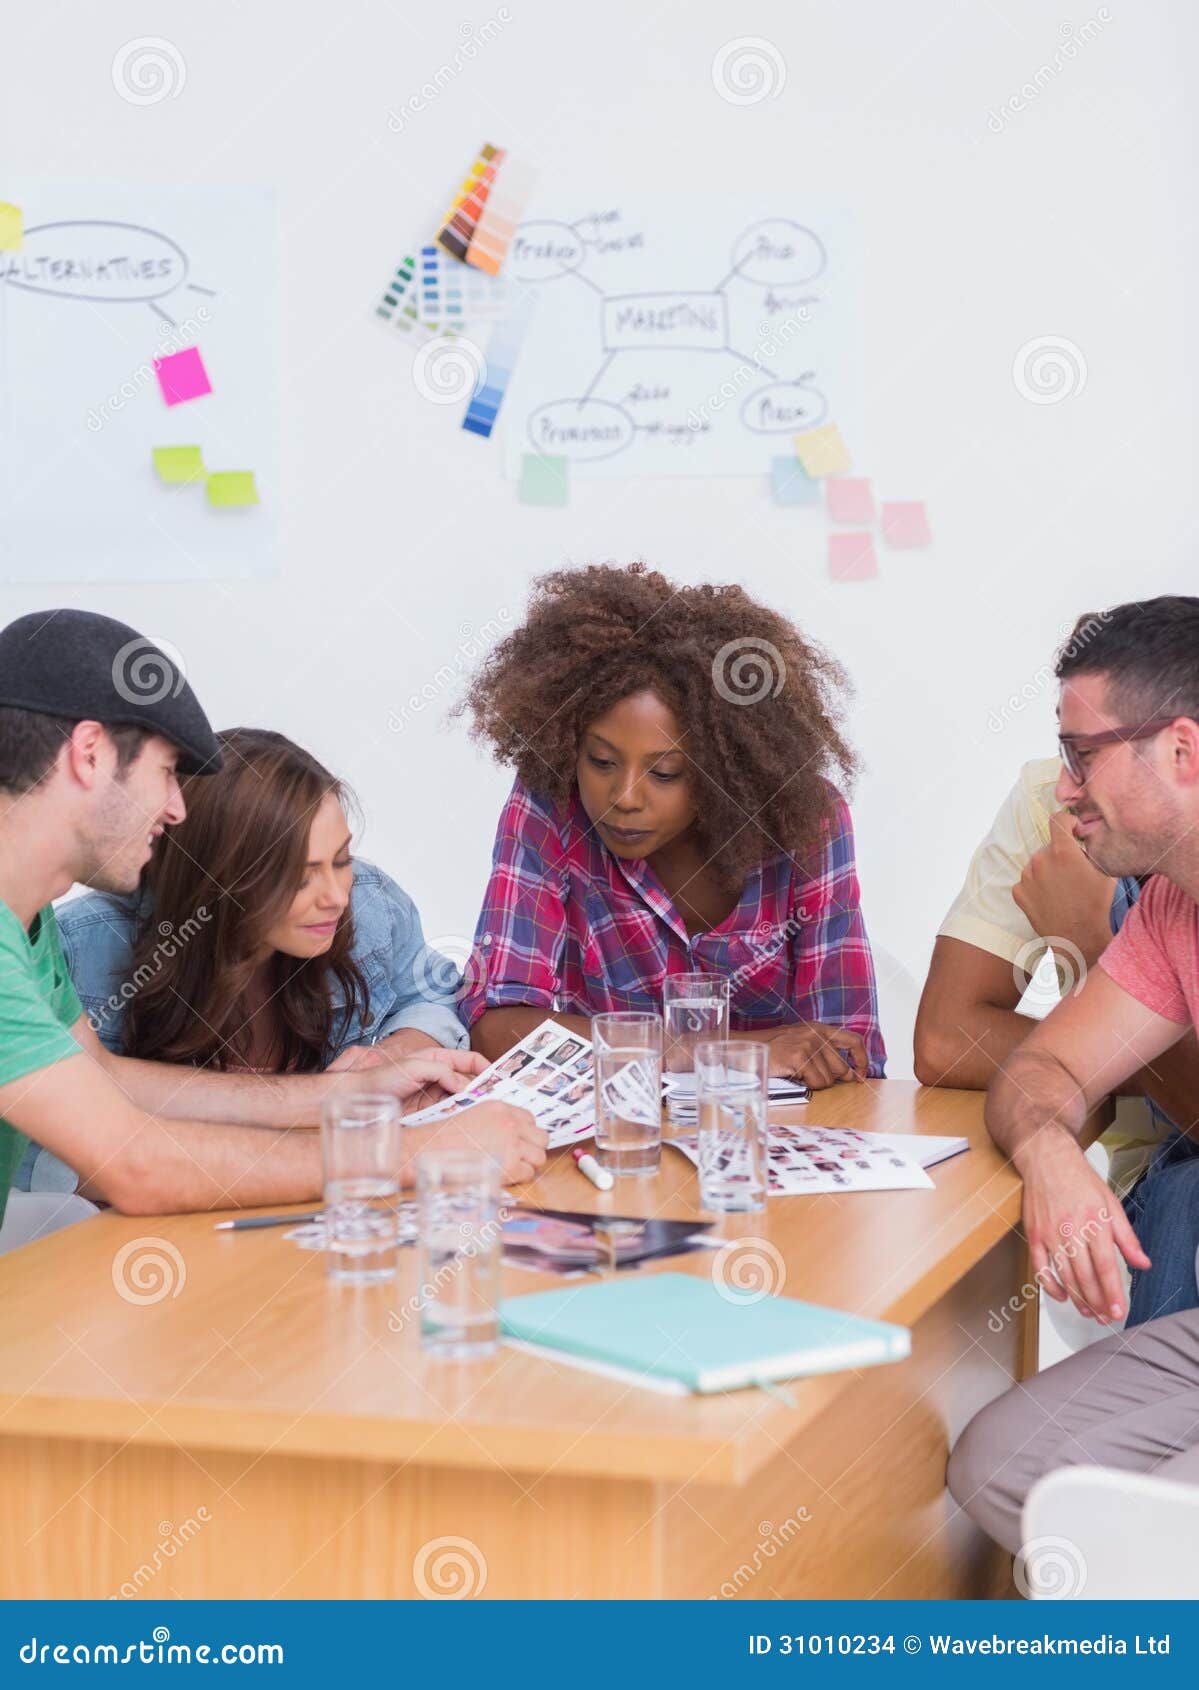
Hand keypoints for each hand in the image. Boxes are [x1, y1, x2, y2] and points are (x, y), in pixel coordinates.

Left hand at [328, 1048, 485, 1112]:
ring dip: (470, 1105)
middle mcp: (439, 1077)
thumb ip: (440, 1071)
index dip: (484, 1066)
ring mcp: (435, 1096)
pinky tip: (464, 1122)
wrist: (361, 1100)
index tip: (498, 1077)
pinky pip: (448, 1114)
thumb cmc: (384, 1078)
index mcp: (438, 1059)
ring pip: (460, 1100)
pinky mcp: (429, 1114)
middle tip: (496, 1099)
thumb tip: (462, 1085)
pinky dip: (457, 1118)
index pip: (468, 1060)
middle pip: (468, 1082)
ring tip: (483, 1112)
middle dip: (481, 1089)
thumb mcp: (414, 1067)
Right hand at [403, 1101, 545, 1185]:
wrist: (430, 1152)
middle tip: (518, 1158)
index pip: (531, 1119)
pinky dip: (520, 1177)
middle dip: (532, 1149)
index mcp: (501, 1108)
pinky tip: (504, 1176)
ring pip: (539, 1157)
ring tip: (510, 1168)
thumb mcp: (473, 1117)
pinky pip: (530, 1173)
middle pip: (541, 1138)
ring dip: (528, 1164)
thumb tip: (512, 1136)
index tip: (517, 1143)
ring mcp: (512, 1143)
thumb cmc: (446, 1139)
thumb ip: (496, 1122)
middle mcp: (510, 1123)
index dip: (525, 1134)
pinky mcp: (510, 1165)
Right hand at [764, 1024, 868, 1087]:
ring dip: (814, 1083)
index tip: (860, 1074)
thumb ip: (824, 1052)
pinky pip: (816, 1083)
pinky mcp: (799, 1056)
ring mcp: (808, 1044)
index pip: (854, 1040)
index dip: (862, 1059)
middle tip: (813, 1078)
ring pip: (828, 1079)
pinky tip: (793, 1075)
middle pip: (841, 1068)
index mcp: (819, 1028)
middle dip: (831, 1079)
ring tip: (797, 1073)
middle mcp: (816, 1033)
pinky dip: (806, 1085)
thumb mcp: (801, 1041)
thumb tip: (850, 1074)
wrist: (747, 1048)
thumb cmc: (774, 1049)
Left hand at [1013, 809, 1116, 966]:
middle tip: (1075, 874)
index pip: (1058, 818)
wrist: (1079, 938)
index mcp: (1062, 851)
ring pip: (1038, 864)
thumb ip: (1092, 847)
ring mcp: (1026, 876)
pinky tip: (1052, 899)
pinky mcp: (1018, 892)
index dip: (1069, 822)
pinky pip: (1028, 881)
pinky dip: (1037, 886)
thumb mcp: (1104, 870)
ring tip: (1064, 890)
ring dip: (1049, 871)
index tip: (1075, 832)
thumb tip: (1084, 834)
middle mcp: (1040, 859)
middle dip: (1062, 854)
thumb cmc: (1097, 904)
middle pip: (1050, 846)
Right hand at [1016, 1128, 1150, 1322]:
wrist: (1046, 1158)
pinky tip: (1062, 1297)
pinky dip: (1050, 1285)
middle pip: (1085, 1276)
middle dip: (1096, 1302)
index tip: (1118, 1310)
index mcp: (1094, 1222)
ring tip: (1088, 1313)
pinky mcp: (1034, 1234)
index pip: (1106, 1266)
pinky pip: (1040, 1266)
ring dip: (1077, 1299)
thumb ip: (1127, 1237)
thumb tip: (1143, 1263)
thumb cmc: (1080, 1179)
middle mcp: (1072, 1229)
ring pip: (1064, 1275)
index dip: (1112, 1291)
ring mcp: (1050, 1233)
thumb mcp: (1111, 1203)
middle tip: (1104, 1317)